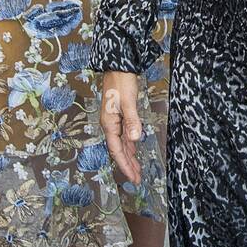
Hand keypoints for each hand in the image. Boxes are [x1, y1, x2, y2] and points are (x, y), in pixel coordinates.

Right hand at [102, 70, 143, 184]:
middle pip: (119, 150)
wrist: (118, 66)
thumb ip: (132, 121)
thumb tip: (135, 140)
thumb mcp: (128, 102)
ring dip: (129, 157)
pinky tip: (134, 150)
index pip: (117, 151)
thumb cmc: (121, 82)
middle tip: (137, 179)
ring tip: (137, 170)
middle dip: (128, 165)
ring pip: (122, 144)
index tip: (133, 177)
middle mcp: (110, 125)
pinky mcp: (121, 115)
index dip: (125, 165)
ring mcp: (115, 120)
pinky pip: (125, 135)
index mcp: (109, 124)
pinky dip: (130, 145)